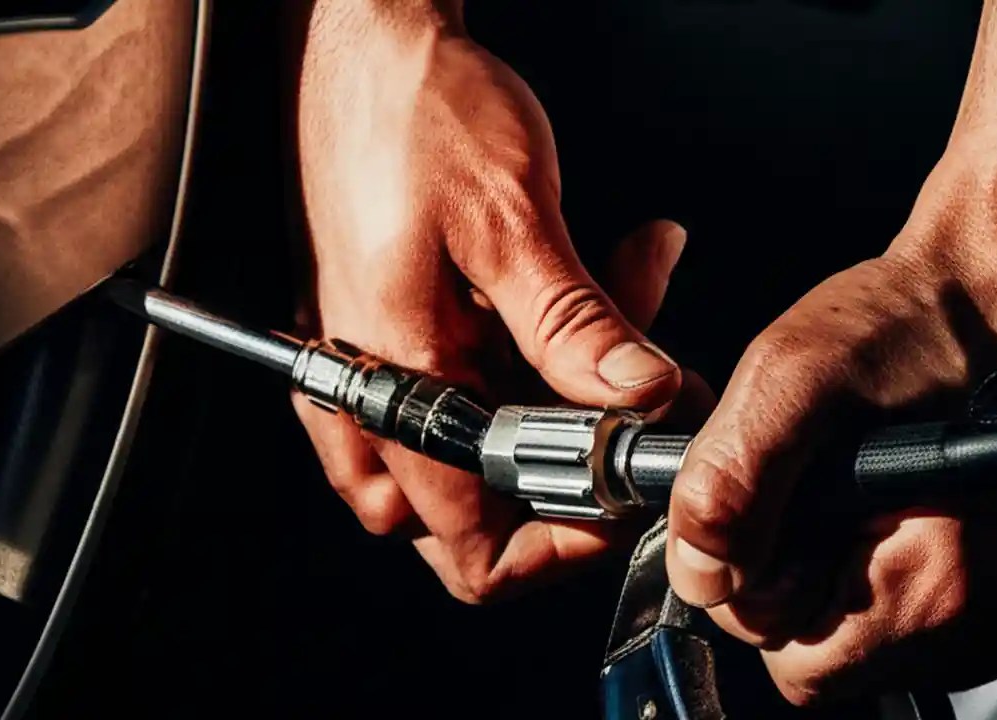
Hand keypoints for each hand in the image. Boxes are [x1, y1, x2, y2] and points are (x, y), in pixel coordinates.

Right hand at [294, 9, 706, 602]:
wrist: (359, 39)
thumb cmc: (416, 107)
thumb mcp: (511, 214)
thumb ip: (574, 324)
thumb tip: (637, 401)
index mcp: (397, 380)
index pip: (475, 546)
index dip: (561, 539)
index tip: (627, 488)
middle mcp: (371, 394)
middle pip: (475, 516)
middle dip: (567, 468)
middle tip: (630, 400)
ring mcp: (370, 370)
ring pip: (471, 457)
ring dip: (552, 408)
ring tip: (615, 319)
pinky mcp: (383, 334)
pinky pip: (456, 396)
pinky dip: (524, 366)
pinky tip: (577, 300)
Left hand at [664, 137, 996, 703]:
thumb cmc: (926, 313)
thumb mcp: (792, 377)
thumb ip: (730, 485)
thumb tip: (703, 575)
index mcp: (942, 581)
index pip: (805, 667)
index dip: (768, 594)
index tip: (782, 523)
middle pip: (857, 658)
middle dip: (822, 581)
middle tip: (836, 492)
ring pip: (907, 642)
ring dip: (875, 575)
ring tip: (889, 483)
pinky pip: (968, 619)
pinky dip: (931, 567)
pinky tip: (936, 500)